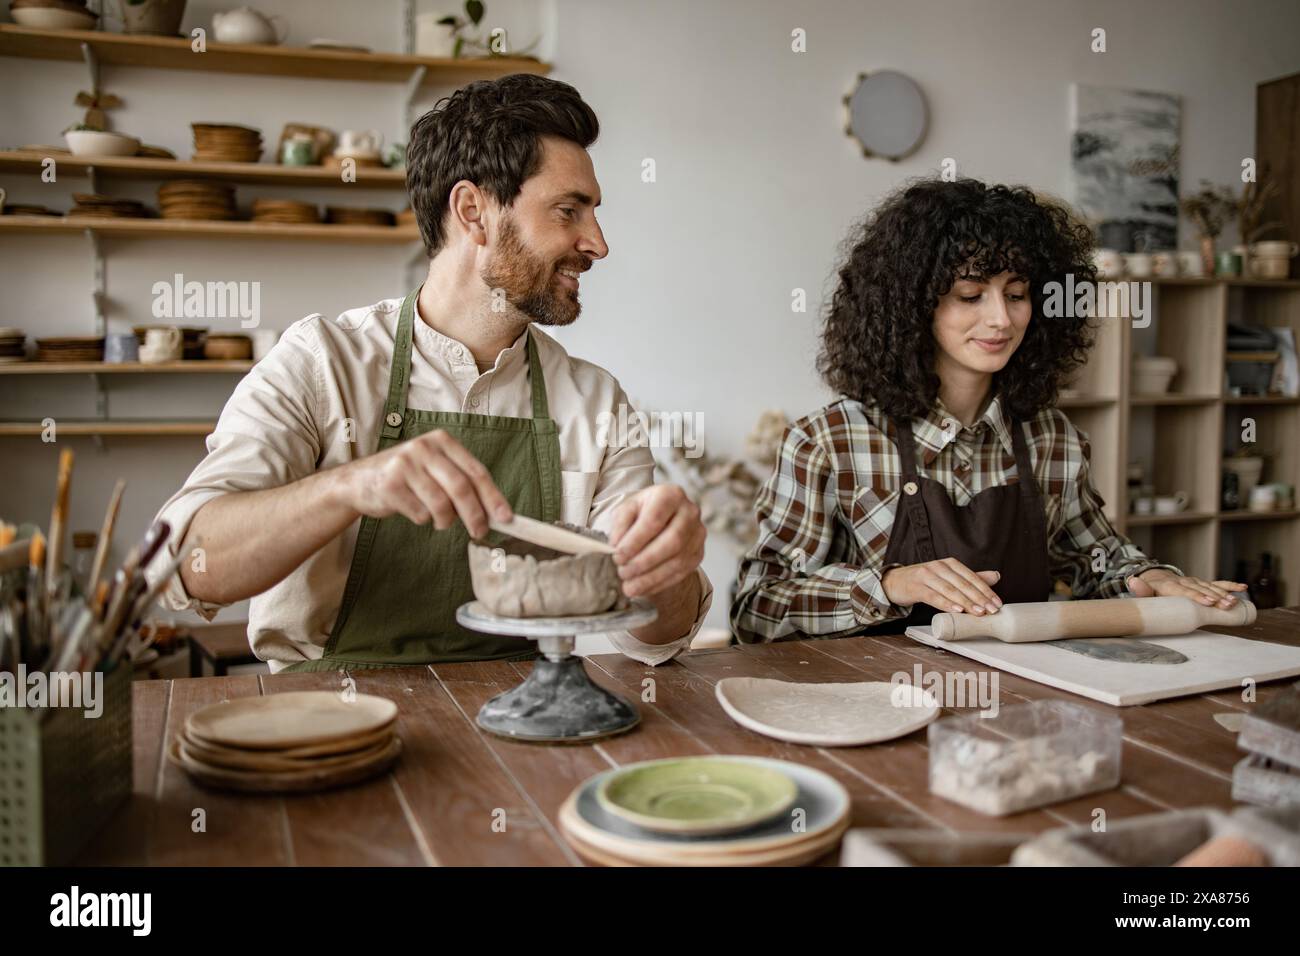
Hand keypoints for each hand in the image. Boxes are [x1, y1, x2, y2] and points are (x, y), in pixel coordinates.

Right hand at [334, 429, 511, 537]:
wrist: (359, 481)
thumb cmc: (407, 478)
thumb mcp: (435, 469)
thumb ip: (462, 483)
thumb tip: (495, 512)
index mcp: (441, 441)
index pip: (475, 471)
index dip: (493, 497)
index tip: (506, 517)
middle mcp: (424, 447)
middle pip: (460, 487)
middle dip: (475, 514)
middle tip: (480, 531)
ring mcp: (405, 464)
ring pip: (440, 503)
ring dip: (446, 520)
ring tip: (441, 521)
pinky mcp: (389, 484)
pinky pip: (419, 513)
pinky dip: (423, 519)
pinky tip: (415, 511)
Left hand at [607, 484, 705, 598]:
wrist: (662, 517)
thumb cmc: (642, 512)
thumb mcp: (626, 510)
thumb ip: (620, 525)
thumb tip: (617, 546)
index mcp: (670, 495)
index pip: (654, 520)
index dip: (635, 540)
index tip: (617, 556)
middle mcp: (690, 512)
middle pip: (672, 541)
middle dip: (644, 561)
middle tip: (623, 572)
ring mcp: (697, 534)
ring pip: (677, 560)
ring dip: (651, 577)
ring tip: (629, 586)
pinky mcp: (698, 553)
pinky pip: (681, 573)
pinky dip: (659, 583)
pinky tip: (641, 588)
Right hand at [881, 558, 1002, 614]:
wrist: (895, 582)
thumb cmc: (925, 581)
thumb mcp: (948, 577)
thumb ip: (970, 578)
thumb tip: (996, 576)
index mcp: (950, 563)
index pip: (972, 577)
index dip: (986, 590)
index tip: (997, 604)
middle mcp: (939, 566)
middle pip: (963, 584)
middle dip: (979, 598)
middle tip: (992, 610)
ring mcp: (927, 575)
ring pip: (950, 590)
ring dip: (966, 602)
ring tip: (978, 612)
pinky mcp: (916, 586)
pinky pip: (934, 596)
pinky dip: (946, 604)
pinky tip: (956, 610)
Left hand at [1128, 568, 1247, 608]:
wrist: (1153, 578)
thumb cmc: (1148, 591)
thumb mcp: (1141, 591)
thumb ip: (1139, 589)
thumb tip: (1132, 581)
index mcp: (1169, 585)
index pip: (1184, 591)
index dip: (1197, 596)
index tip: (1209, 602)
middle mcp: (1184, 581)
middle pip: (1201, 590)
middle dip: (1215, 597)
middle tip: (1227, 605)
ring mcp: (1193, 581)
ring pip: (1210, 587)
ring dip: (1224, 594)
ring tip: (1234, 602)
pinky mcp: (1200, 583)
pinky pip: (1216, 584)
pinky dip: (1229, 585)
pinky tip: (1242, 588)